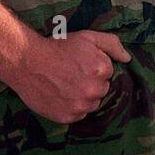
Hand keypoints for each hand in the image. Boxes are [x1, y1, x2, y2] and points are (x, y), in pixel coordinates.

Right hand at [8, 30, 131, 124]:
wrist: (27, 61)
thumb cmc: (58, 46)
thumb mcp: (88, 37)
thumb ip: (112, 45)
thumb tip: (128, 58)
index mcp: (102, 70)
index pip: (108, 73)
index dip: (94, 67)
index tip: (80, 63)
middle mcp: (93, 90)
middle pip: (101, 90)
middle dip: (91, 83)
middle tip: (72, 74)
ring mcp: (80, 106)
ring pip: (91, 104)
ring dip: (83, 97)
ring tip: (66, 85)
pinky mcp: (67, 117)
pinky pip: (78, 115)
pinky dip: (72, 107)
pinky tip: (60, 95)